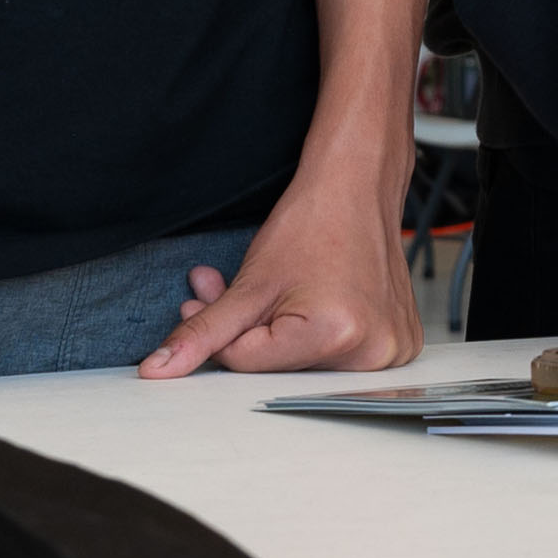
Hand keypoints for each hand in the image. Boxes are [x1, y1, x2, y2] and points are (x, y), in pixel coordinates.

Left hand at [142, 167, 424, 376]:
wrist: (358, 187)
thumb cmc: (314, 222)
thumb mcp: (249, 284)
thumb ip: (203, 333)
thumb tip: (160, 369)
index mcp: (336, 335)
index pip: (249, 364)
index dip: (222, 333)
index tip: (208, 302)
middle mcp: (372, 352)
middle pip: (280, 369)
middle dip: (247, 335)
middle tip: (236, 294)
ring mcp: (391, 350)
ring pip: (305, 364)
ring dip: (277, 335)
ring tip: (276, 293)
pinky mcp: (397, 344)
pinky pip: (338, 356)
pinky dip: (313, 335)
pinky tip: (311, 301)